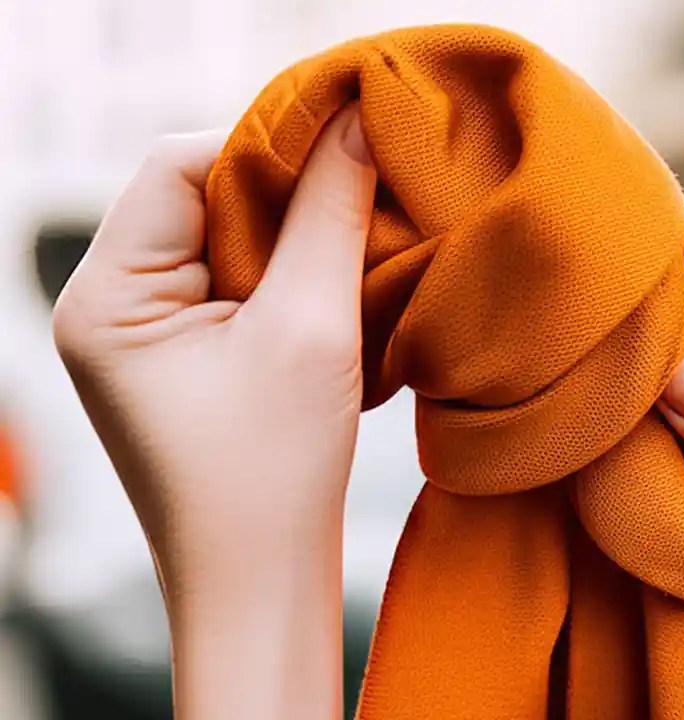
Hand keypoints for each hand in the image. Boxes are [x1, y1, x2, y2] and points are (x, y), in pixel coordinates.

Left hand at [52, 105, 375, 718]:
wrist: (262, 588)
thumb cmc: (271, 477)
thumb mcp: (309, 329)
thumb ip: (333, 214)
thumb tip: (362, 117)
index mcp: (106, 296)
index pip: (179, 166)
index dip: (266, 143)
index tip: (352, 139)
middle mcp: (110, 305)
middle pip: (203, 197)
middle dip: (293, 191)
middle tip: (371, 189)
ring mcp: (148, 334)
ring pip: (231, 239)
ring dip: (303, 235)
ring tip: (367, 240)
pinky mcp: (189, 357)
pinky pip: (243, 283)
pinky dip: (299, 275)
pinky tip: (346, 284)